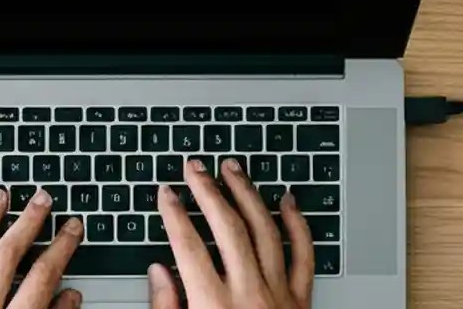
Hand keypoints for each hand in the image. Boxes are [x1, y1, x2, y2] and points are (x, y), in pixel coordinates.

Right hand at [150, 159, 314, 308]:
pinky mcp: (302, 301)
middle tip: (196, 168)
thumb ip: (166, 308)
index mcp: (213, 307)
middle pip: (228, 229)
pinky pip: (303, 255)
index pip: (188, 247)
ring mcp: (279, 295)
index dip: (174, 215)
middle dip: (208, 192)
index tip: (167, 193)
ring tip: (233, 170)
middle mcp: (249, 295)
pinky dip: (297, 224)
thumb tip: (158, 273)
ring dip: (247, 195)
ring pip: (265, 231)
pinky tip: (287, 200)